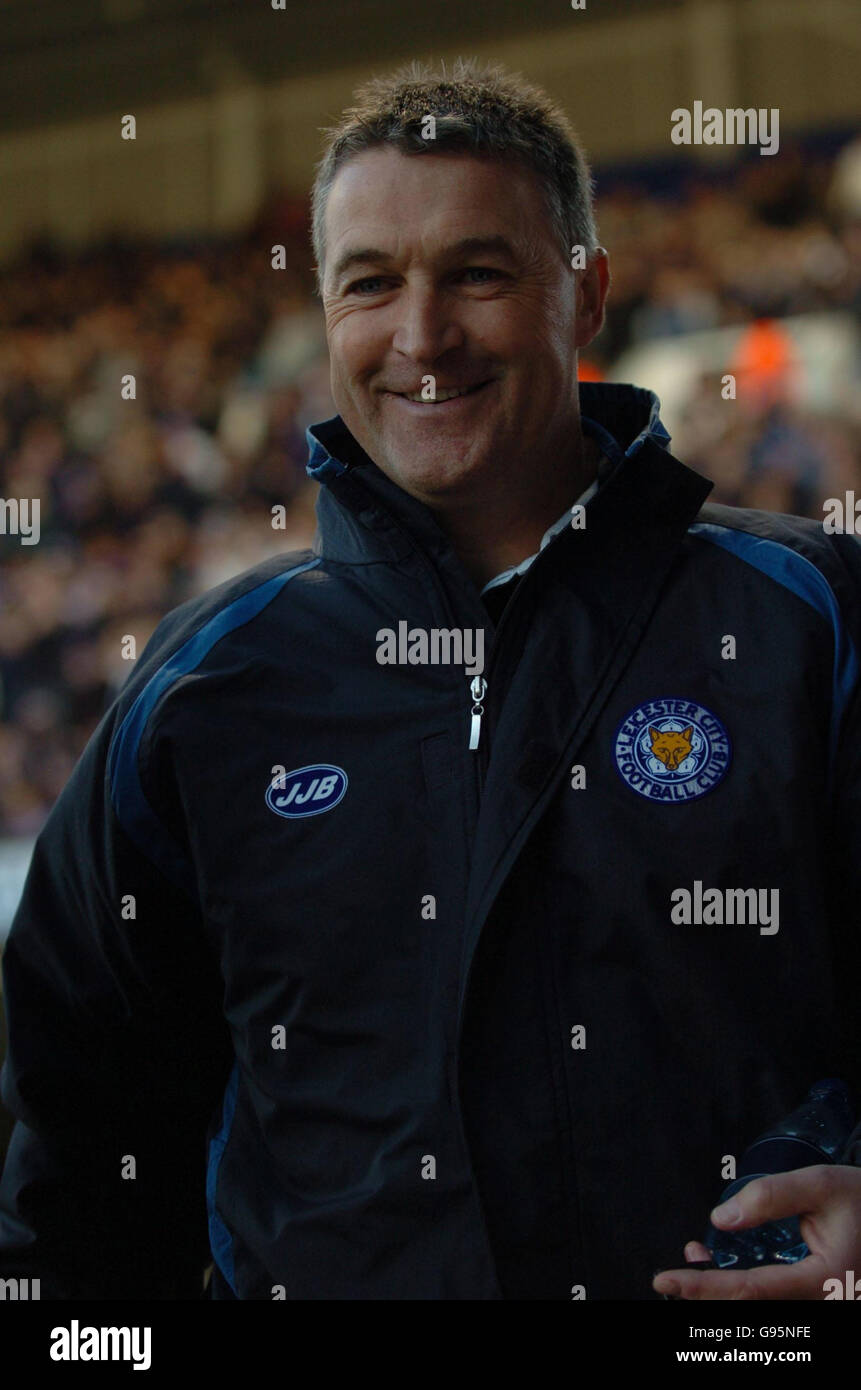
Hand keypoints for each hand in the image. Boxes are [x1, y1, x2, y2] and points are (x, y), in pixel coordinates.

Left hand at [652, 1164, 860, 1299]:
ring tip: (694, 1260)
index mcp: (825, 1280)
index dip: (704, 1286)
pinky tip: (716, 1265)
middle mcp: (823, 1302)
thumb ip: (770, 1197)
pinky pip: (773, 1300)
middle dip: (707, 1293)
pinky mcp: (814, 1297)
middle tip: (670, 1279)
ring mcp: (819, 1303)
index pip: (752, 1291)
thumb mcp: (819, 1185)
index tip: (667, 1281)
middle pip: (751, 1308)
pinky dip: (740, 1288)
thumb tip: (720, 1220)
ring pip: (761, 1307)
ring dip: (721, 1291)